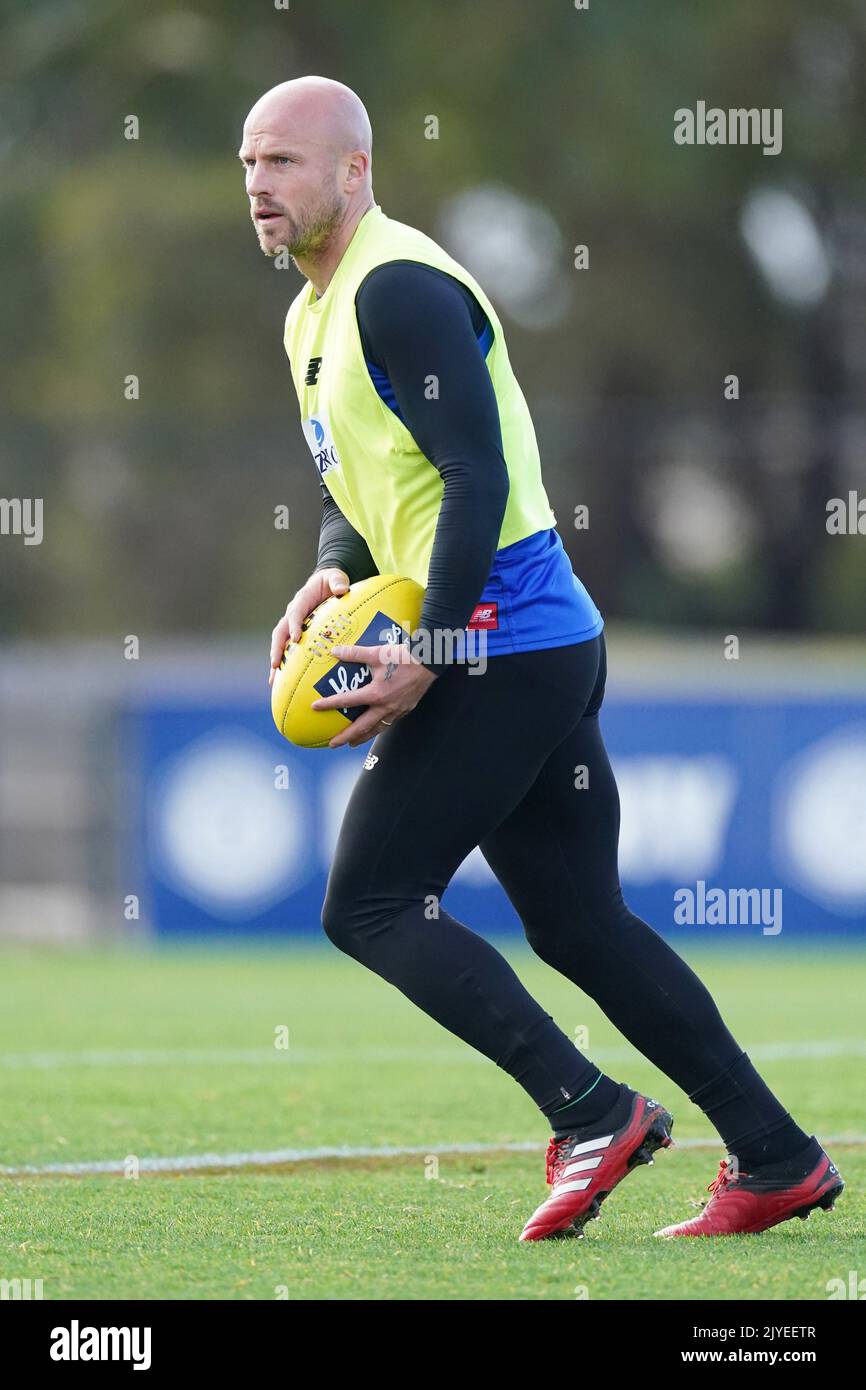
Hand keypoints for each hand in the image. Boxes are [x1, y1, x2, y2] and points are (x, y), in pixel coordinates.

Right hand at [268, 568, 349, 687]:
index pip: (295, 614)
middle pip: (280, 633)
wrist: (325, 583)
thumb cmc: (332, 580)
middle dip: (276, 649)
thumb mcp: (336, 577)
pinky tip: (282, 681)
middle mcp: (293, 614)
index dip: (294, 626)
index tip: (295, 639)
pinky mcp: (296, 633)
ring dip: (276, 661)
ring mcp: (292, 625)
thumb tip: (342, 589)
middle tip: (275, 664)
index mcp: (301, 600)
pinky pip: (288, 649)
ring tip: (273, 680)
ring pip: (280, 644)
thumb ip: (338, 581)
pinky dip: (284, 664)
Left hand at [311, 640, 437, 747]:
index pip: (347, 701)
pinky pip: (389, 723)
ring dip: (363, 737)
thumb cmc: (403, 657)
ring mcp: (397, 710)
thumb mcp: (377, 653)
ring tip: (352, 743)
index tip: (315, 707)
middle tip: (333, 744)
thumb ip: (355, 653)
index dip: (329, 704)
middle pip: (362, 727)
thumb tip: (335, 651)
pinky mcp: (406, 709)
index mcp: (376, 694)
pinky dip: (378, 728)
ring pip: (377, 729)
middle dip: (346, 737)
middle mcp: (385, 706)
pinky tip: (375, 728)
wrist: (430, 662)